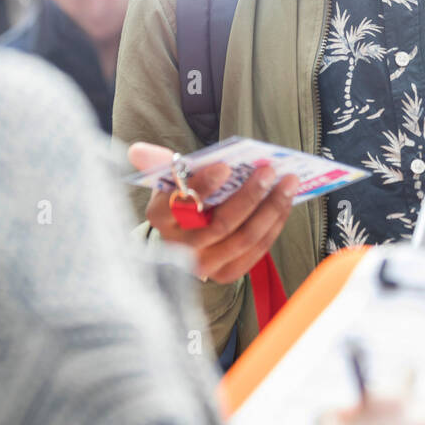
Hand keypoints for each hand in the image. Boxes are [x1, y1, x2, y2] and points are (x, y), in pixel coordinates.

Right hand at [128, 142, 299, 283]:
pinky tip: (284, 204)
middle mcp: (179, 247)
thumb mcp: (170, 180)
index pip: (182, 203)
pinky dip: (273, 226)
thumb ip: (160, 163)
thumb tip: (137, 151)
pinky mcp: (224, 274)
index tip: (226, 166)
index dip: (204, 186)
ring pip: (243, 239)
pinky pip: (256, 252)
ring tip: (287, 184)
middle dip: (249, 196)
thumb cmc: (182, 198)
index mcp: (161, 217)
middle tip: (269, 171)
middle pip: (220, 224)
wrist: (184, 234)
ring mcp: (202, 265)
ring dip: (270, 209)